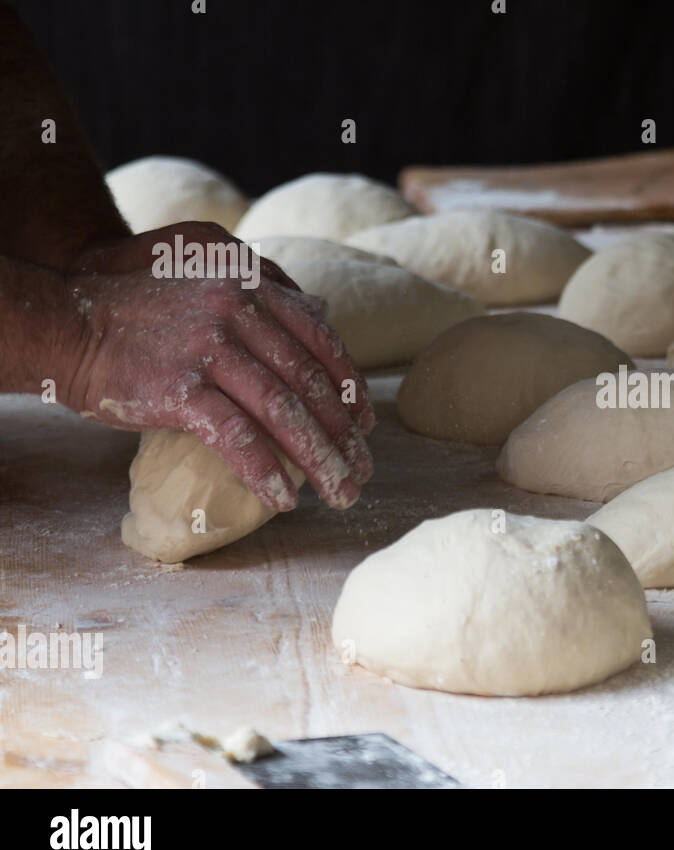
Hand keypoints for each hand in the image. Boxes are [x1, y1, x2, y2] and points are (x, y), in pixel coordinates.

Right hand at [57, 222, 374, 510]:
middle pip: (311, 383)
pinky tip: (284, 499)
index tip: (368, 425)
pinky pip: (238, 438)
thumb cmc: (142, 314)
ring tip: (341, 494)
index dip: (351, 388)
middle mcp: (238, 313)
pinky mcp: (180, 389)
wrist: (69, 325)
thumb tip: (320, 317)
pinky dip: (267, 472)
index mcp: (252, 289)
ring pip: (285, 413)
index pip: (321, 342)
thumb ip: (261, 303)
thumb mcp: (208, 289)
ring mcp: (210, 349)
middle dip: (345, 436)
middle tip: (365, 472)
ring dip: (321, 461)